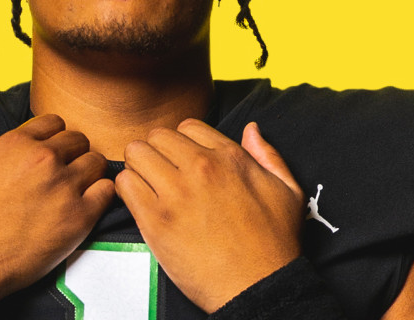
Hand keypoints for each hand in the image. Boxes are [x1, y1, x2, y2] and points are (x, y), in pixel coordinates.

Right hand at [0, 103, 114, 308]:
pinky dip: (101, 194)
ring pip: (96, 162)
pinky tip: (87, 204)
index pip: (54, 122)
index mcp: (17, 143)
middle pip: (79, 140)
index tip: (50, 152)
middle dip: (73, 153)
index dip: (53, 137)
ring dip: (89, 172)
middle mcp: (44, 159)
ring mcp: (64, 187)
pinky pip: (107, 191)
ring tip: (76, 188)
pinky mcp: (79, 217)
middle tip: (63, 173)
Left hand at [116, 120, 304, 312]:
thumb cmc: (274, 244)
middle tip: (161, 173)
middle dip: (157, 151)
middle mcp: (201, 168)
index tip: (182, 161)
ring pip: (136, 153)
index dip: (182, 142)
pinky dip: (128, 190)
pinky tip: (141, 203)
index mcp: (230, 157)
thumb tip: (250, 129)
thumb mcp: (287, 191)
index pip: (187, 126)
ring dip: (139, 167)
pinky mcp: (155, 220)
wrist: (258, 287)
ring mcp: (176, 193)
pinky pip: (125, 184)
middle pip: (157, 136)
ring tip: (148, 186)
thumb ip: (267, 155)